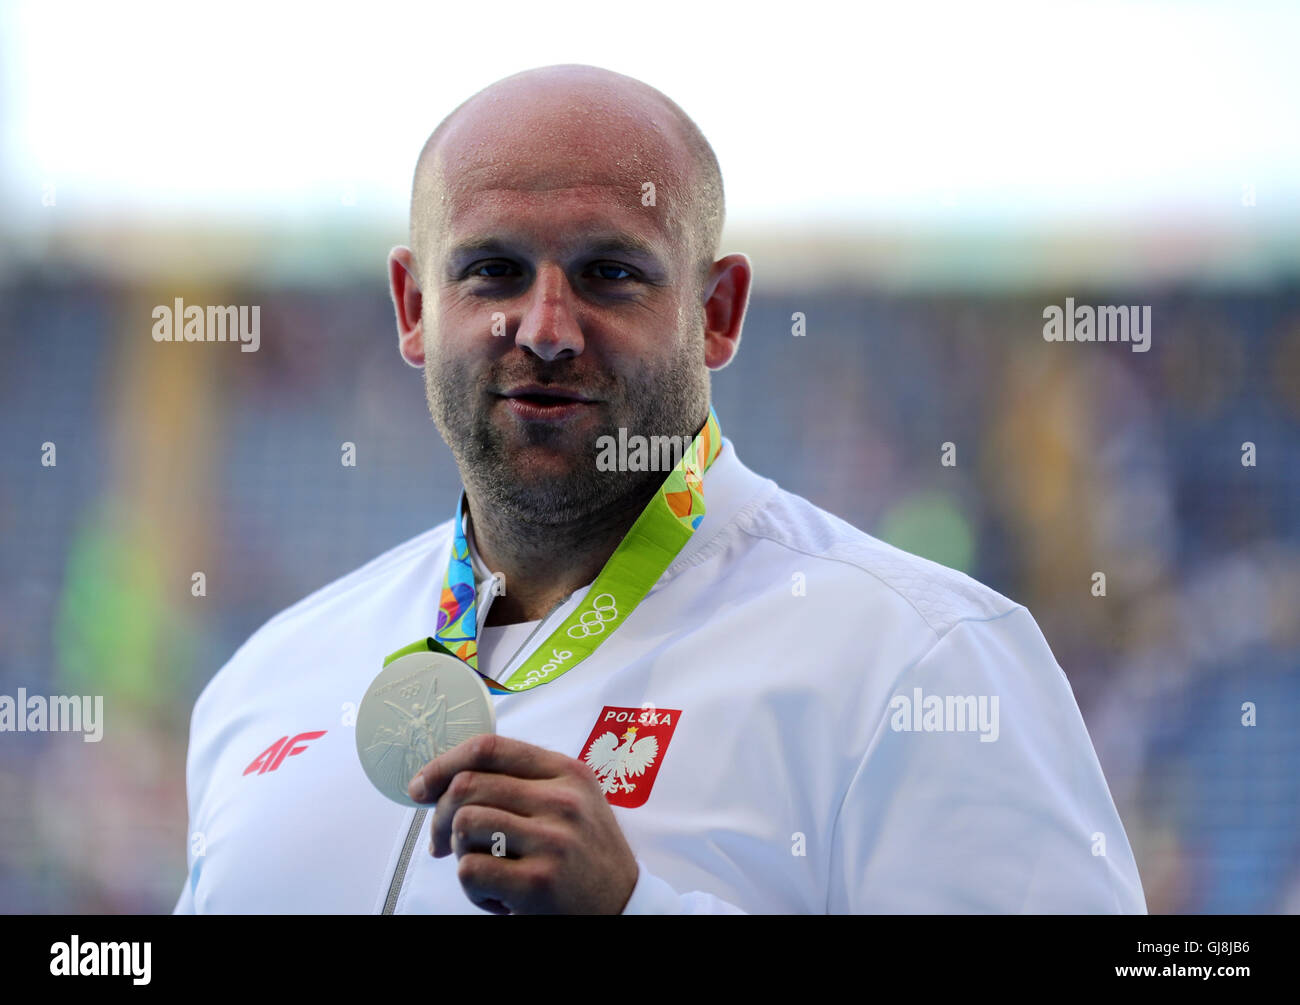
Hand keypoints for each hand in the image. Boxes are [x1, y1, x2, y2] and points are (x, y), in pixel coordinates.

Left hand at [406, 733, 639, 913]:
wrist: (623, 906)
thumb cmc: (586, 855)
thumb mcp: (573, 801)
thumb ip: (523, 781)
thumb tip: (445, 780)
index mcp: (567, 772)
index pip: (489, 748)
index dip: (444, 763)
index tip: (421, 786)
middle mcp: (562, 800)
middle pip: (467, 786)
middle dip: (439, 816)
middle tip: (441, 843)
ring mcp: (552, 840)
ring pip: (464, 825)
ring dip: (459, 853)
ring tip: (485, 869)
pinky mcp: (538, 882)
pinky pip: (469, 870)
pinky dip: (471, 888)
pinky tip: (497, 895)